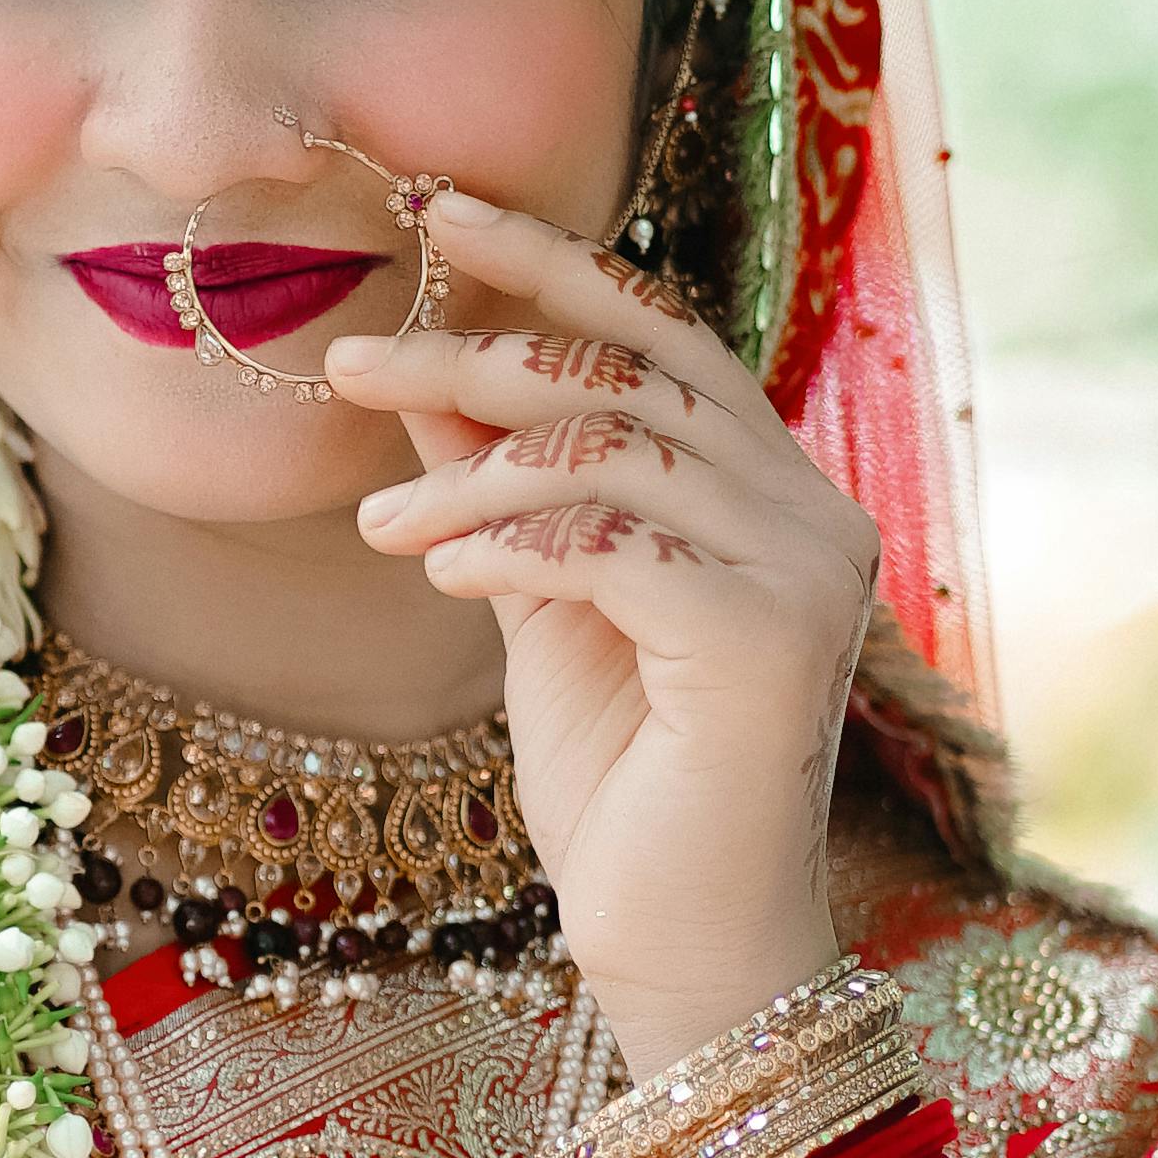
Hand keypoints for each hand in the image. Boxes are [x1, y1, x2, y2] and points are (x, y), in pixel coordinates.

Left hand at [325, 189, 877, 1072]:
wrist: (680, 948)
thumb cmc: (621, 788)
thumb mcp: (538, 603)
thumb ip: (501, 483)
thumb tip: (419, 367)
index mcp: (773, 491)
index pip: (659, 334)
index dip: (547, 263)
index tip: (431, 209)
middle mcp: (813, 513)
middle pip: (632, 371)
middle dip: (476, 346)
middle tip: (344, 361)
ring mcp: (806, 571)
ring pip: (612, 451)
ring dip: (468, 471)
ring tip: (377, 525)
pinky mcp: (768, 638)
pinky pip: (611, 543)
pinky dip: (508, 544)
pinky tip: (439, 568)